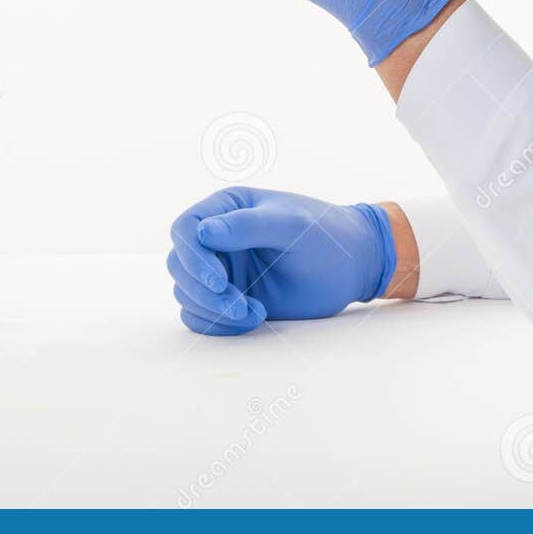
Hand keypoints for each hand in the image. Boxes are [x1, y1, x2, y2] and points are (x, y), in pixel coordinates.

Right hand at [167, 187, 396, 335]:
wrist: (352, 267)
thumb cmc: (325, 236)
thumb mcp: (291, 226)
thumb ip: (247, 226)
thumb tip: (202, 232)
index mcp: (227, 209)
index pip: (185, 230)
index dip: (193, 257)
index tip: (219, 280)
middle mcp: (217, 239)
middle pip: (180, 266)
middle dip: (205, 291)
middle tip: (239, 304)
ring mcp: (222, 270)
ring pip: (187, 294)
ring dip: (214, 310)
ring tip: (256, 312)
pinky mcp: (229, 297)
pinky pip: (200, 316)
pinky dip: (218, 324)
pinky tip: (252, 319)